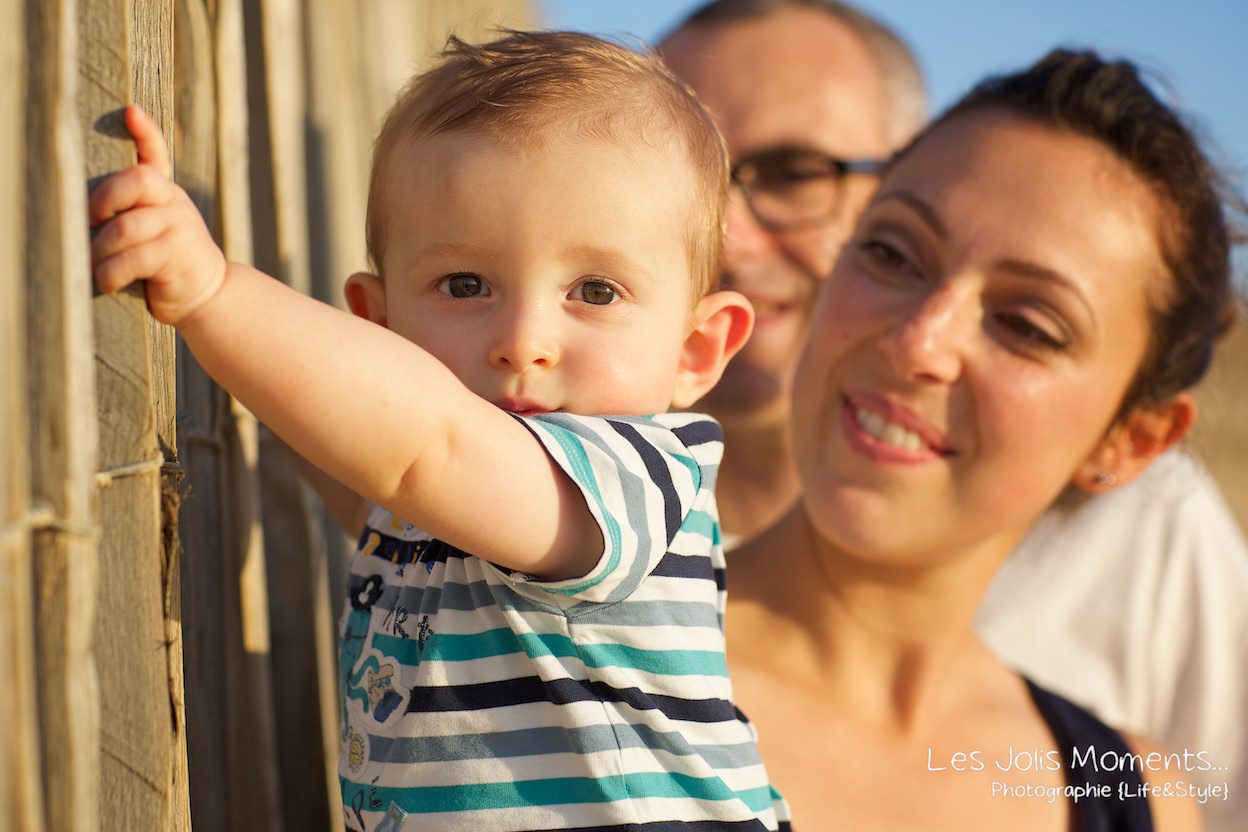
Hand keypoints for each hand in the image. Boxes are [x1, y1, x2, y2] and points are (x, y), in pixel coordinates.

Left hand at [89, 106, 226, 325]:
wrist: (206, 294)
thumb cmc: (164, 262)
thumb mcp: (151, 228)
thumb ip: (130, 209)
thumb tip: (79, 207)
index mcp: (165, 192)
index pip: (156, 154)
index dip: (145, 133)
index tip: (130, 112)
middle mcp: (175, 202)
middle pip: (135, 181)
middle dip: (101, 200)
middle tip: (87, 223)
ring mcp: (180, 227)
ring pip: (124, 228)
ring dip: (99, 251)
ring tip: (93, 266)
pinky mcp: (177, 255)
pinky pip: (131, 258)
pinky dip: (111, 274)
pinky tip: (108, 282)